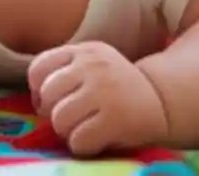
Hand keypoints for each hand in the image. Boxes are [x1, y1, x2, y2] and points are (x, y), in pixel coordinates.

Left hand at [27, 41, 168, 156]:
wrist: (162, 101)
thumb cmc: (116, 88)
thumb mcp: (92, 66)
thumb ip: (64, 72)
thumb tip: (36, 101)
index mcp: (85, 51)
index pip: (39, 68)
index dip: (39, 90)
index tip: (54, 100)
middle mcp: (94, 66)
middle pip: (48, 95)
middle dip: (53, 112)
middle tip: (71, 118)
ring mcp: (105, 91)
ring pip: (60, 119)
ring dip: (67, 131)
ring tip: (83, 128)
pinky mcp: (116, 118)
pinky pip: (78, 140)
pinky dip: (83, 146)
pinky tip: (96, 138)